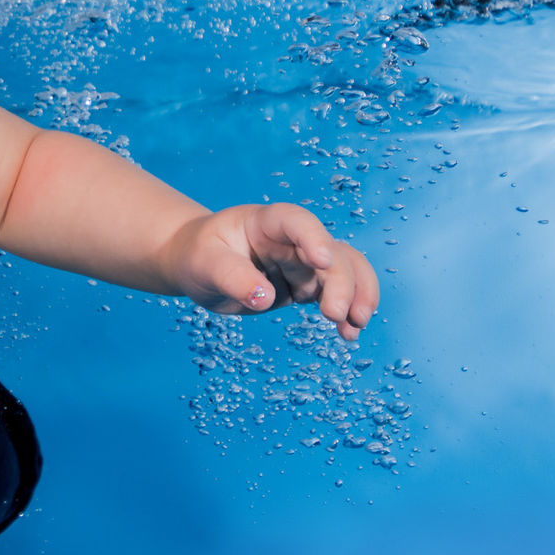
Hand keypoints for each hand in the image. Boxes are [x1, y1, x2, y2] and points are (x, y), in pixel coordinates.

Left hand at [164, 203, 379, 338]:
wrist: (197, 264)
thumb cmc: (199, 254)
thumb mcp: (204, 263)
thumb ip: (232, 276)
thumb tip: (264, 298)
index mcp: (265, 222)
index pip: (296, 221)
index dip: (313, 236)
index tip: (322, 259)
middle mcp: (292, 239)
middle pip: (330, 252)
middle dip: (341, 282)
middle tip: (335, 314)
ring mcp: (302, 262)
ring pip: (344, 271)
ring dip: (357, 296)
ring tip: (353, 328)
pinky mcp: (305, 285)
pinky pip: (336, 293)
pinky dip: (348, 311)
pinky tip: (349, 333)